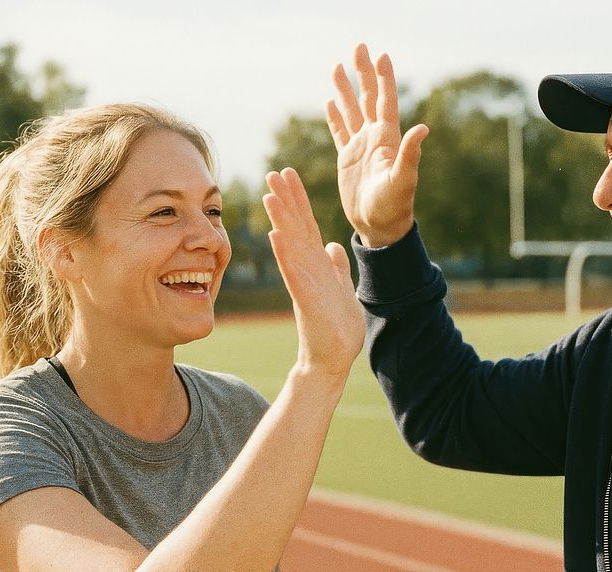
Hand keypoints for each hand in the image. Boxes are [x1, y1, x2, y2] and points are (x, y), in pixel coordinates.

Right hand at [263, 168, 364, 377]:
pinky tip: (276, 236)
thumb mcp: (341, 289)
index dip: (299, 200)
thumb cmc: (335, 328)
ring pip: (290, 246)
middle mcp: (307, 270)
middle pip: (295, 229)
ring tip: (270, 195)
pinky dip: (286, 255)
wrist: (332, 360)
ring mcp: (304, 284)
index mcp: (317, 266)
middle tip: (273, 171)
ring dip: (281, 221)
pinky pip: (293, 273)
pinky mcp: (305, 300)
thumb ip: (336, 267)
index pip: (307, 226)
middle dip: (285, 200)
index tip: (290, 173)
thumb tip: (334, 246)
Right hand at [327, 44, 428, 247]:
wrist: (379, 226)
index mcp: (387, 138)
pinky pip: (339, 132)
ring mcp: (360, 147)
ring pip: (351, 110)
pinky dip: (335, 117)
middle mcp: (375, 138)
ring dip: (344, 89)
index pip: (385, 101)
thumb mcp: (402, 179)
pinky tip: (330, 103)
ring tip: (336, 67)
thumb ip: (410, 153)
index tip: (380, 55)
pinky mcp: (347, 159)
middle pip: (368, 97)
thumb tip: (423, 128)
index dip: (384, 78)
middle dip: (363, 73)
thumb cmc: (393, 206)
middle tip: (358, 47)